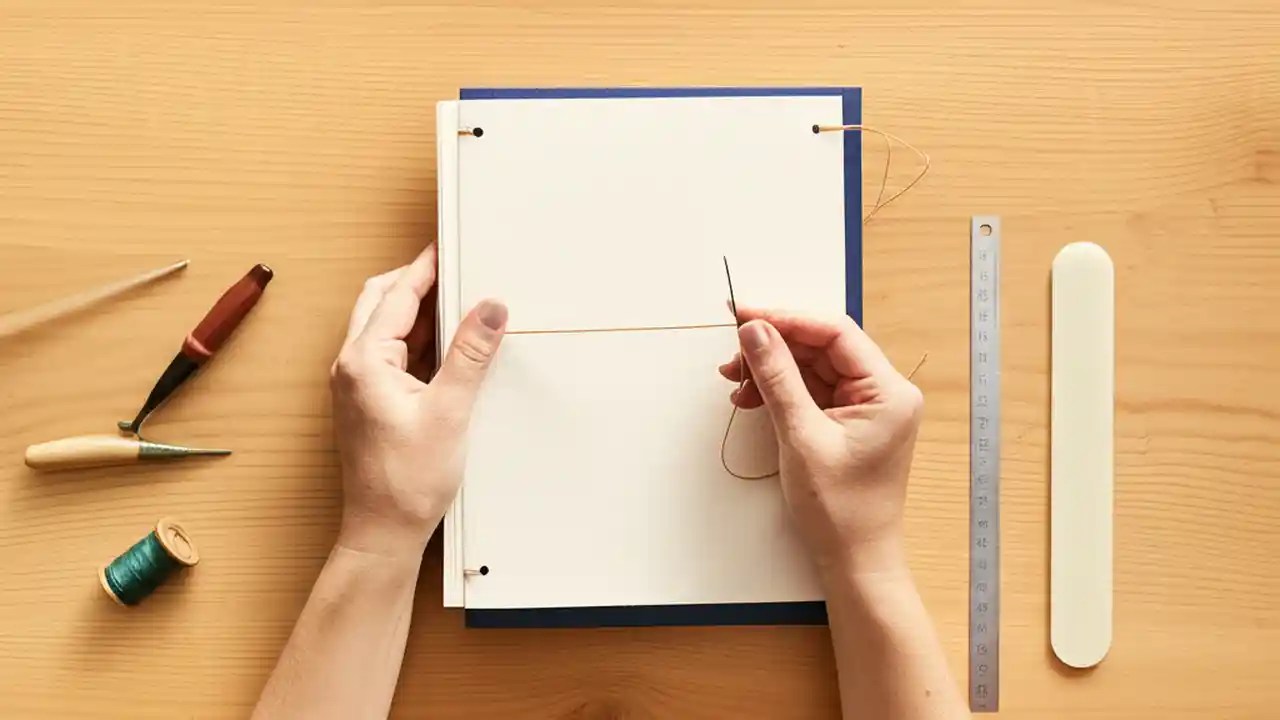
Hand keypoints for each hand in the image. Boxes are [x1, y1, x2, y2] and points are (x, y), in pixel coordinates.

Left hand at [330, 245, 507, 557]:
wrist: (383, 532)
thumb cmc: (406, 482)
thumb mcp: (450, 412)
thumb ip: (470, 355)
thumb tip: (490, 309)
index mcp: (364, 362)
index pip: (397, 296)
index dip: (426, 268)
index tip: (449, 247)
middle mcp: (351, 367)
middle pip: (381, 302)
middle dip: (417, 281)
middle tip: (455, 268)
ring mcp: (356, 384)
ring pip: (384, 327)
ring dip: (417, 310)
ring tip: (458, 302)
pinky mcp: (367, 401)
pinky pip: (389, 353)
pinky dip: (416, 339)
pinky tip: (446, 346)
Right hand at [718, 307, 922, 577]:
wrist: (854, 560)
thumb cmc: (840, 510)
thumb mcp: (801, 437)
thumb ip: (777, 378)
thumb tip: (754, 331)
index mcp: (888, 391)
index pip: (835, 332)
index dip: (787, 318)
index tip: (744, 315)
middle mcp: (883, 392)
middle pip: (822, 346)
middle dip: (774, 345)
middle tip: (732, 351)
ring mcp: (866, 407)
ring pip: (812, 367)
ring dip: (771, 369)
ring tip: (734, 380)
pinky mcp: (847, 421)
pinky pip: (810, 390)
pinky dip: (779, 390)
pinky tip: (750, 397)